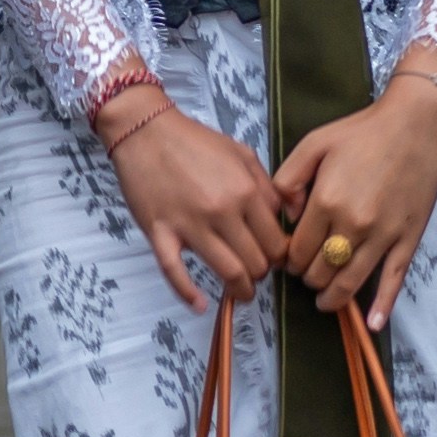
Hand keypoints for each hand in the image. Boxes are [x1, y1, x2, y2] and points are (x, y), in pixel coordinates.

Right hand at [99, 78, 291, 308]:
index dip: (280, 257)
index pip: (276, 242)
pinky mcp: (160, 233)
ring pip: (228, 273)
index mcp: (245, 191)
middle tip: (257, 272)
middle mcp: (222, 212)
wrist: (145, 130)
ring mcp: (189, 225)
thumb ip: (269, 187)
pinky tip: (200, 305)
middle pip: (256, 263)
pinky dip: (188, 294)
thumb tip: (291, 217)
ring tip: (242, 293)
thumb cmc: (195, 142)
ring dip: (240, 290)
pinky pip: (175, 272)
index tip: (276, 260)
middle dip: (261, 273)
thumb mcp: (242, 154)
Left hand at [273, 66, 436, 326]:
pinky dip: (382, 306)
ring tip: (324, 301)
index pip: (297, 251)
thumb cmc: (363, 130)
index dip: (289, 261)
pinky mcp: (407, 239)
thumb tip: (284, 214)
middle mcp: (353, 225)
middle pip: (321, 272)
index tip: (289, 259)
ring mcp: (383, 235)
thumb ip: (288, 179)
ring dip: (332, 297)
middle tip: (306, 273)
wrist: (415, 123)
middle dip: (308, 277)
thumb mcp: (314, 144)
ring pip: (350, 282)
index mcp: (326, 202)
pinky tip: (372, 324)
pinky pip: (393, 280)